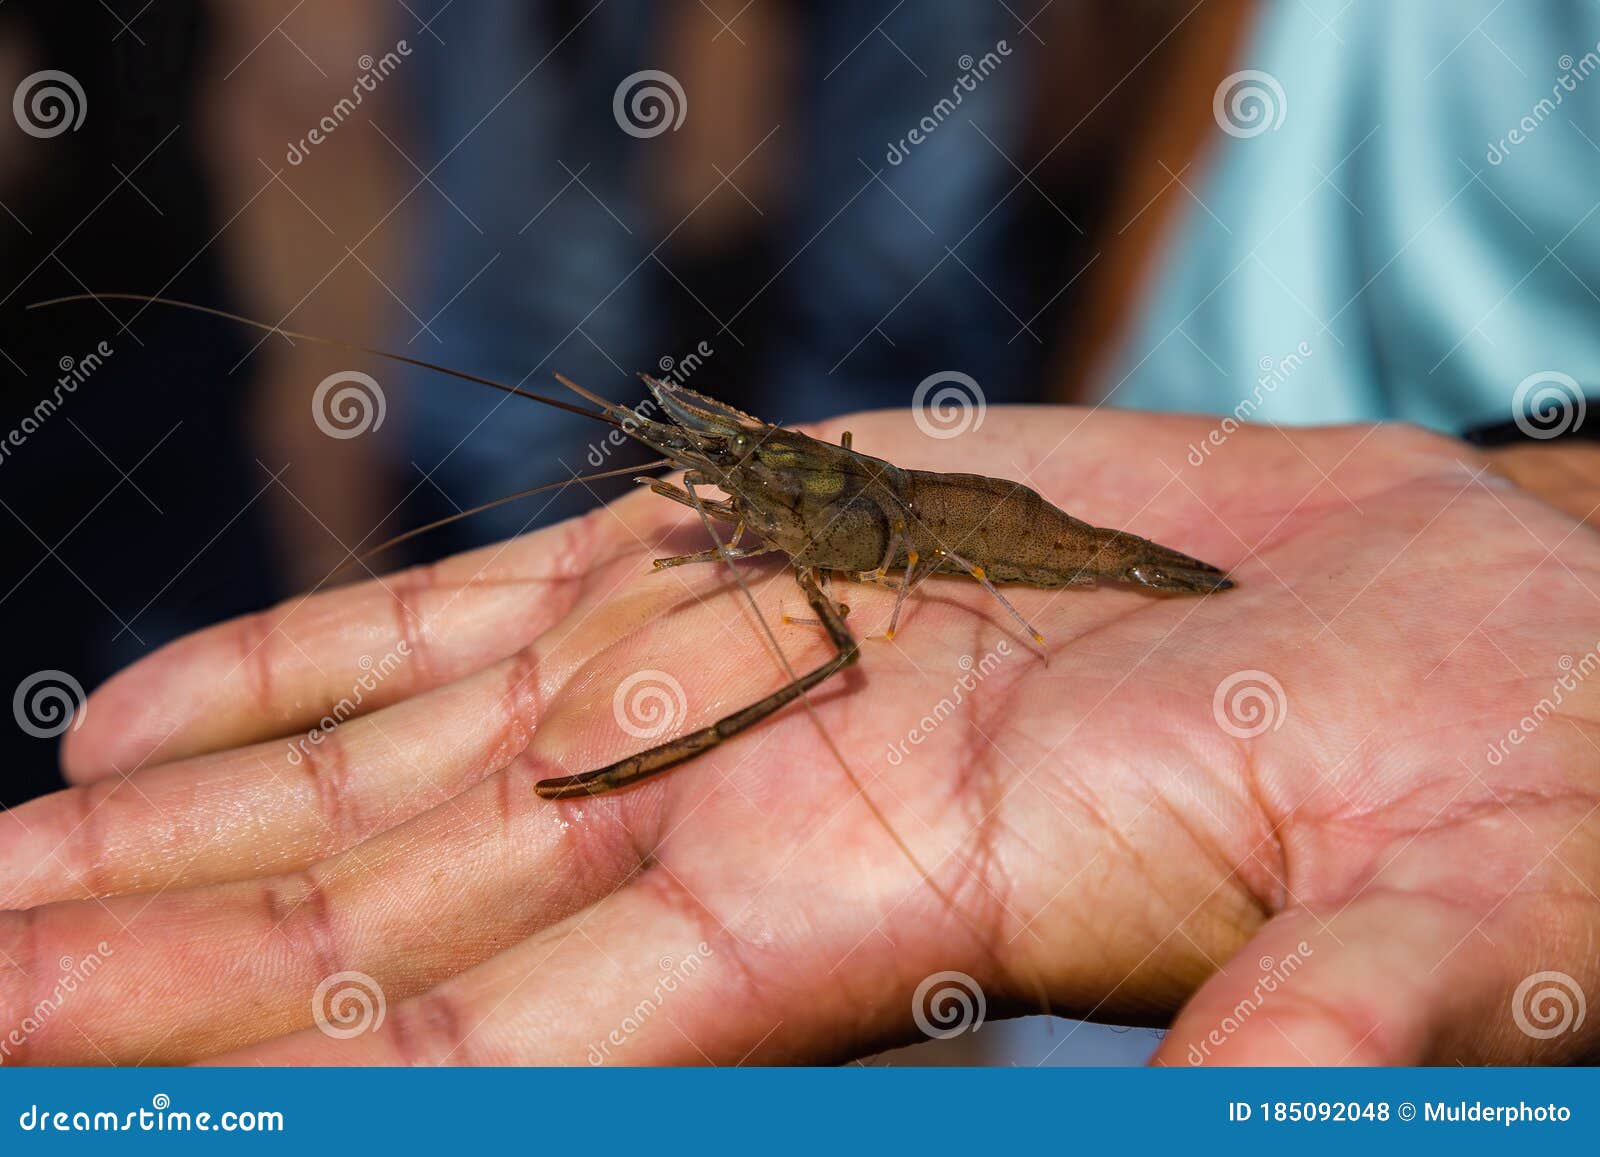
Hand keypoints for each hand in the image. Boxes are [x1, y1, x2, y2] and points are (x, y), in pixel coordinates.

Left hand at [3, 408, 1596, 1064]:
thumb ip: (1327, 1023)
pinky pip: (494, 617)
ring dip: (188, 830)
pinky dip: (320, 662)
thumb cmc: (1514, 794)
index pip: (536, 1052)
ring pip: (401, 769)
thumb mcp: (1451, 925)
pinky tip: (149, 725)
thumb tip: (1279, 1127)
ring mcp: (754, 680)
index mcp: (901, 912)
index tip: (89, 1103)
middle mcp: (774, 817)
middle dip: (160, 967)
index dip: (309, 1089)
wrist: (1501, 642)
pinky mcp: (780, 557)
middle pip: (400, 923)